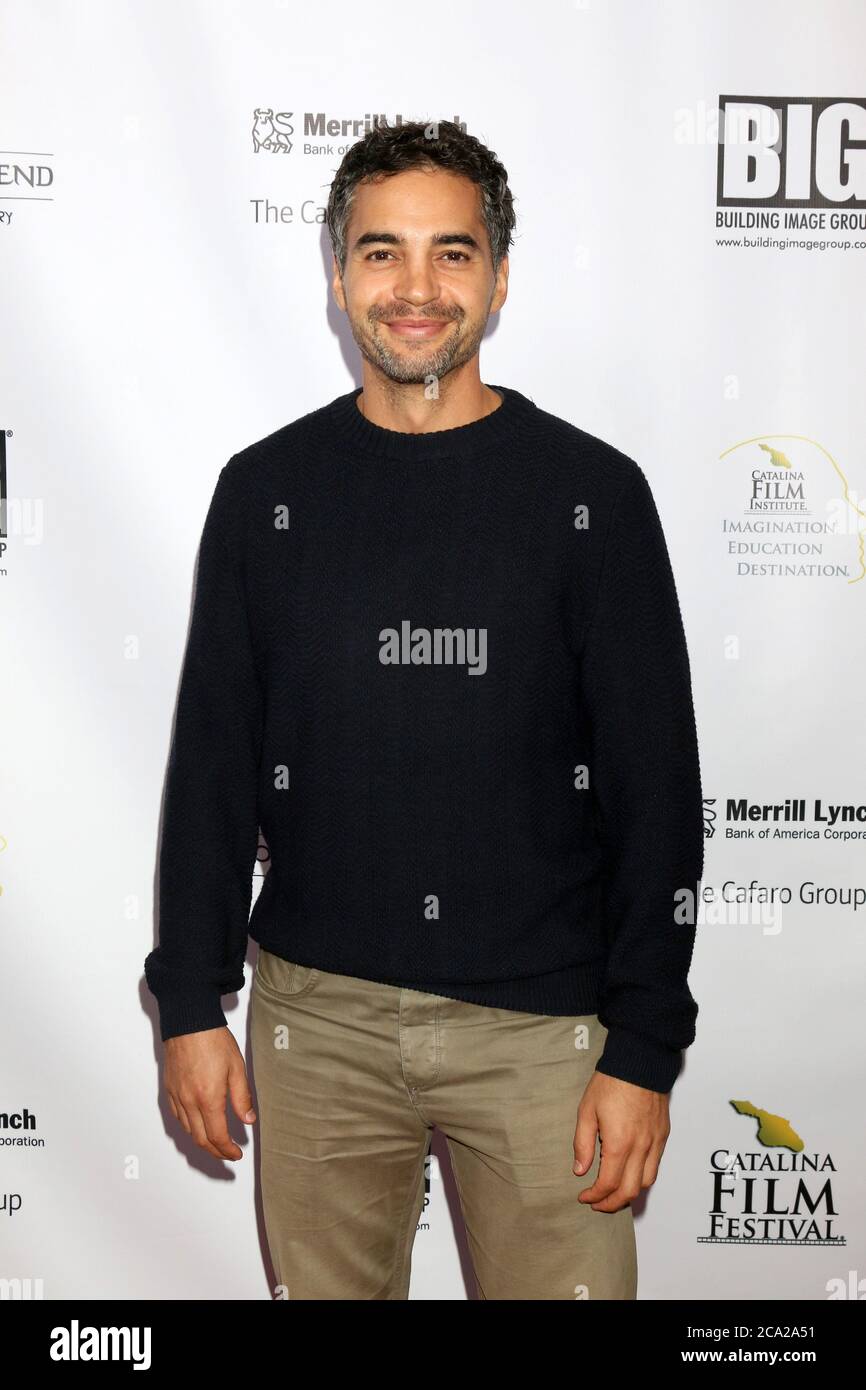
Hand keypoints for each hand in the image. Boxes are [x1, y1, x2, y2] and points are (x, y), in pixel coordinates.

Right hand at [163, 1026, 256, 1159]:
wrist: (189, 1022)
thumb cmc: (213, 1040)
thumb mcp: (237, 1068)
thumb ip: (242, 1097)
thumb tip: (248, 1120)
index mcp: (208, 1098)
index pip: (217, 1136)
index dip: (227, 1150)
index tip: (236, 1154)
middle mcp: (189, 1101)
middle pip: (201, 1139)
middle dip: (216, 1151)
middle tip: (228, 1154)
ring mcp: (177, 1096)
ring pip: (187, 1130)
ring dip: (202, 1141)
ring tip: (215, 1143)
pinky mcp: (169, 1090)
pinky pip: (177, 1117)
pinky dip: (188, 1128)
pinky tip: (197, 1126)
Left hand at [572, 1070, 669, 1211]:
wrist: (641, 1062)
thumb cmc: (611, 1083)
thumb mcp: (587, 1111)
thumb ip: (583, 1144)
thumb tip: (580, 1171)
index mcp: (619, 1143)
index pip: (608, 1184)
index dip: (595, 1196)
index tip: (584, 1196)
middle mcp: (641, 1147)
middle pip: (629, 1191)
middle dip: (611, 1204)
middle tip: (597, 1203)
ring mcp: (655, 1143)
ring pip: (646, 1182)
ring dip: (629, 1194)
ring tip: (613, 1193)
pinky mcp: (663, 1136)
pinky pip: (655, 1166)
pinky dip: (642, 1178)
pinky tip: (630, 1173)